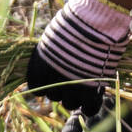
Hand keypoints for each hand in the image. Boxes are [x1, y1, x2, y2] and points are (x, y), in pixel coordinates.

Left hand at [25, 0, 131, 115]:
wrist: (95, 23)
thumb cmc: (73, 24)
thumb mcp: (53, 39)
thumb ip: (50, 56)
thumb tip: (51, 62)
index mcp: (38, 69)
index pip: (36, 89)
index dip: (45, 85)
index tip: (53, 79)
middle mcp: (52, 81)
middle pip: (53, 96)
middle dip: (62, 89)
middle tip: (73, 77)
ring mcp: (71, 88)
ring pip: (70, 104)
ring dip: (76, 97)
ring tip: (85, 84)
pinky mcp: (91, 91)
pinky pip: (89, 108)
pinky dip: (90, 106)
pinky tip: (92, 99)